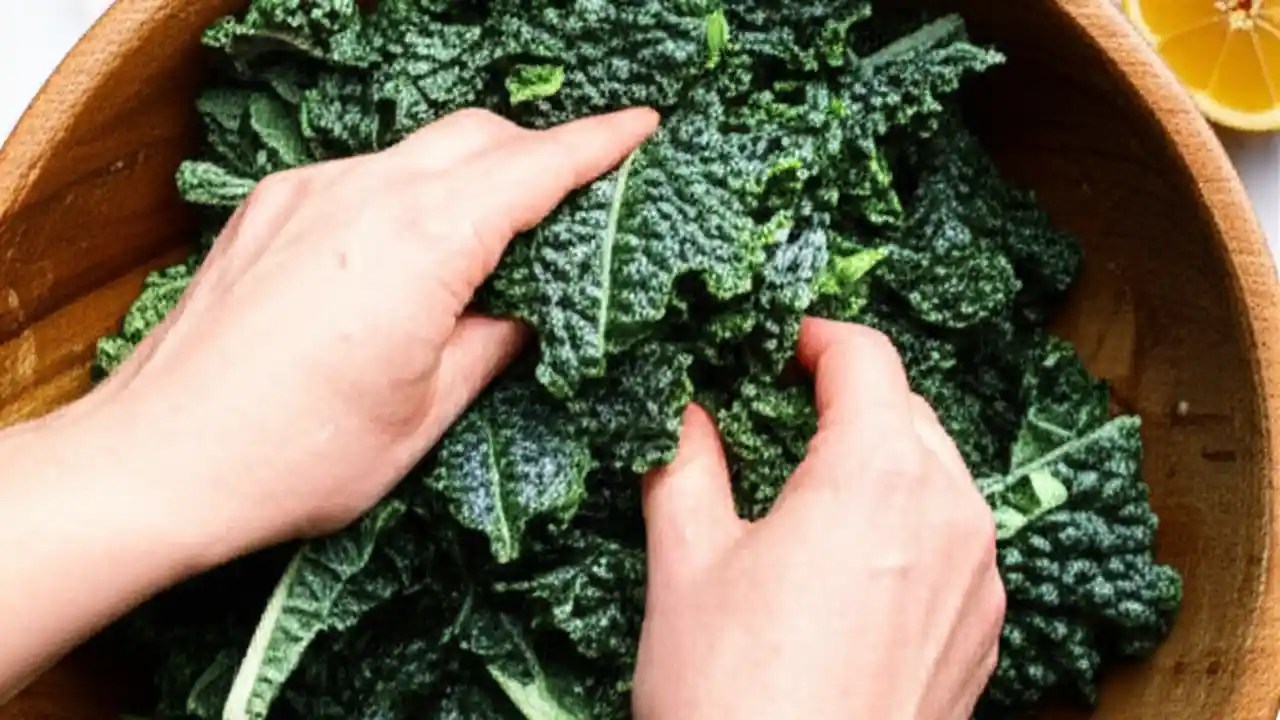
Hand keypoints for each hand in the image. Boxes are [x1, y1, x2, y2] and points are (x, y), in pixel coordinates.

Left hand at [97, 107, 658, 557]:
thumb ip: (492, 341)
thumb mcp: (426, 411)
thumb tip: (524, 310)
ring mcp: (309, 193)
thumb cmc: (290, 456)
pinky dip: (409, 192)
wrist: (156, 462)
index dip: (599, 143)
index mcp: (420, 244)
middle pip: (478, 135)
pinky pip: (365, 174)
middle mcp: (362, 194)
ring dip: (472, 172)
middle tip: (580, 190)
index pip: (534, 167)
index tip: (642, 128)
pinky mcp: (271, 208)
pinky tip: (412, 251)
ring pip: (419, 149)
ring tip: (495, 234)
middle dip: (538, 150)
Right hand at [633, 318, 1005, 719]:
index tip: (775, 343)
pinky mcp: (981, 633)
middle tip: (777, 409)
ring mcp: (977, 578)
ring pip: (939, 474)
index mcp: (878, 474)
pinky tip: (853, 561)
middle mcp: (950, 513)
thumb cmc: (733, 695)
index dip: (814, 336)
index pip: (864, 356)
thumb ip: (684, 461)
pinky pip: (956, 541)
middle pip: (906, 408)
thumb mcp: (685, 562)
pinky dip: (910, 522)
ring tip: (812, 486)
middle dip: (845, 395)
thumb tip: (682, 409)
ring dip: (882, 457)